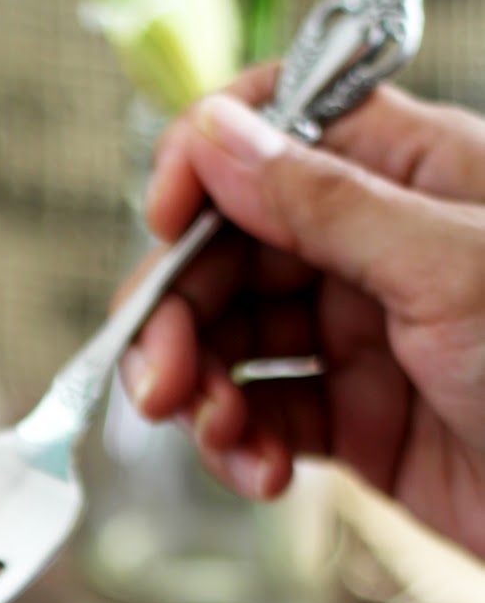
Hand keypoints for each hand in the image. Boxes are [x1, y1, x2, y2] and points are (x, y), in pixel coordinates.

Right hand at [120, 67, 484, 560]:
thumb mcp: (445, 267)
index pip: (274, 129)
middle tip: (158, 380)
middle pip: (230, 250)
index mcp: (408, 173)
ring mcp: (360, 336)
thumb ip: (322, 203)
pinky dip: (242, 444)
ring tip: (219, 436)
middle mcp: (372, 246)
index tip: (165, 223)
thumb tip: (215, 134)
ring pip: (233, 341)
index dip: (204, 166)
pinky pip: (264, 416)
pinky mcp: (355, 421)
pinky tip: (260, 472)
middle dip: (179, 313)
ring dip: (204, 391)